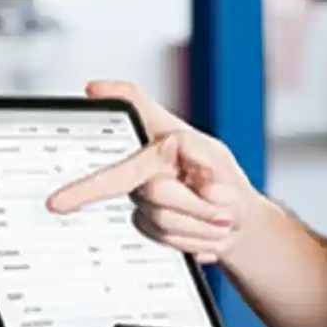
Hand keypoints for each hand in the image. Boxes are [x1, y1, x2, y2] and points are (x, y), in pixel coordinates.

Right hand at [46, 82, 263, 264]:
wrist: (233, 225)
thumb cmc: (226, 185)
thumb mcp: (220, 159)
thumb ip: (198, 151)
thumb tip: (171, 149)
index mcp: (165, 136)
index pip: (138, 109)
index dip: (114, 95)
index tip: (94, 90)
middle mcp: (146, 160)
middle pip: (151, 187)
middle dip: (191, 206)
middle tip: (220, 209)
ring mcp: (141, 192)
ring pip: (159, 216)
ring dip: (195, 222)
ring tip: (213, 216)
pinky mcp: (141, 219)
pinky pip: (158, 234)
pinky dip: (188, 236)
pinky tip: (200, 228)